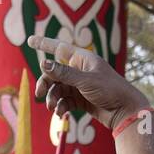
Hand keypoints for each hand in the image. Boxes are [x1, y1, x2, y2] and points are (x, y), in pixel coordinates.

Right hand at [29, 35, 149, 130]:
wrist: (124, 110)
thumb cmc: (109, 89)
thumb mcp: (85, 81)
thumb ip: (63, 73)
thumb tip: (43, 63)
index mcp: (82, 59)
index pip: (59, 48)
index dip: (44, 44)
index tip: (30, 40)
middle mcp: (79, 70)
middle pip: (53, 74)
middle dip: (45, 84)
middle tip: (38, 94)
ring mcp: (79, 85)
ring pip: (57, 89)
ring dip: (52, 98)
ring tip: (52, 108)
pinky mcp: (80, 99)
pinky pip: (64, 101)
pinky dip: (60, 107)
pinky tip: (60, 113)